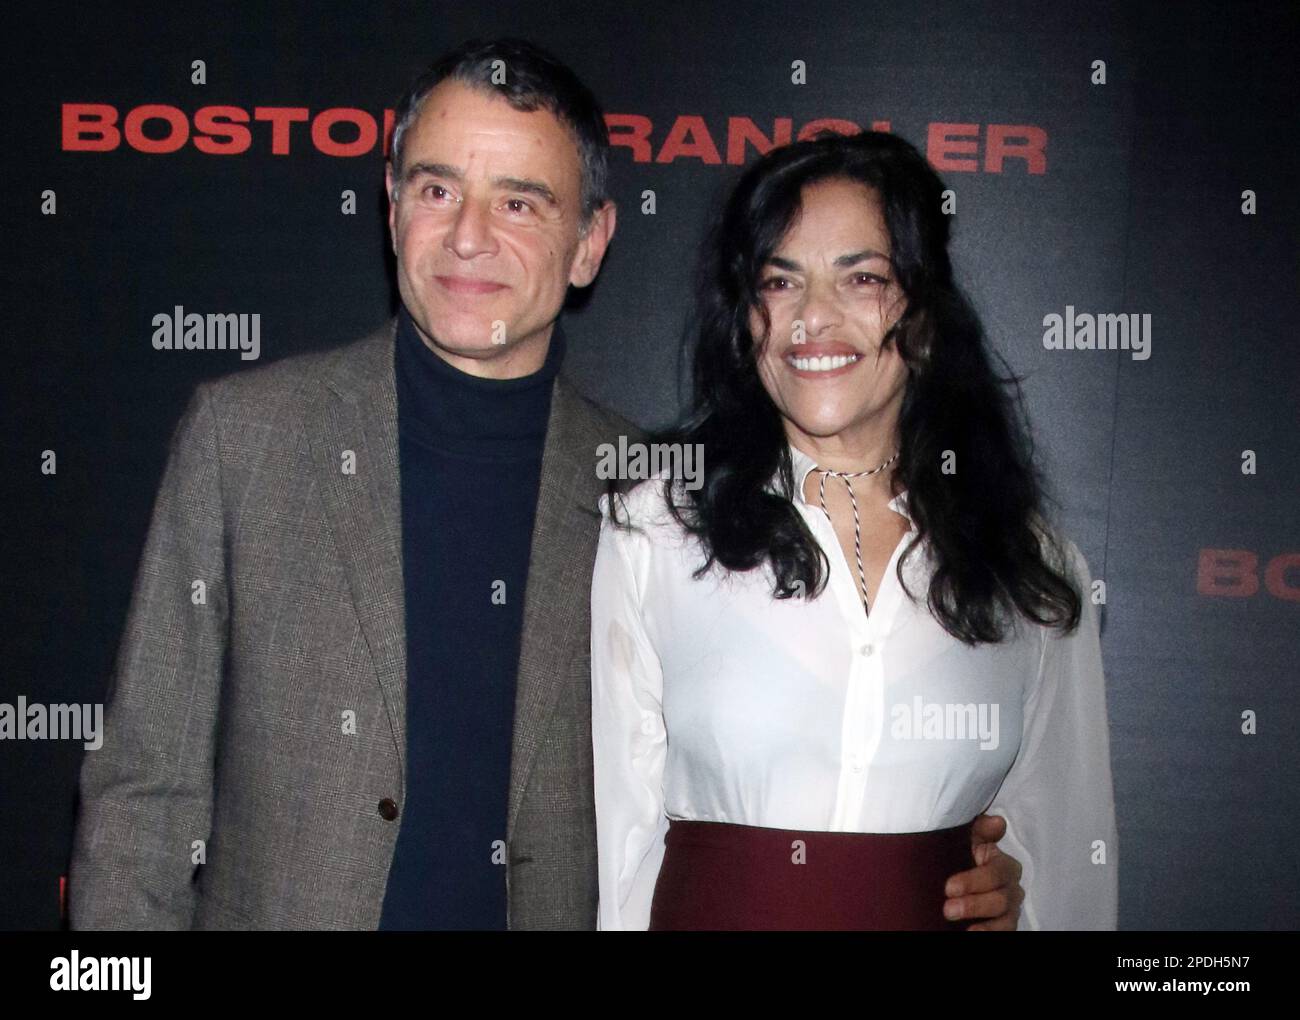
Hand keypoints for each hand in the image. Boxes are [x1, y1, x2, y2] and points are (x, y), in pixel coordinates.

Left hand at [943, 813, 1023, 929]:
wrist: (957, 880)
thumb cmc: (962, 854)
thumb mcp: (968, 838)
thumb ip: (980, 829)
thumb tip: (996, 822)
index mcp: (1003, 863)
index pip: (996, 872)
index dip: (974, 881)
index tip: (949, 888)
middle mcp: (1011, 887)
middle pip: (1001, 898)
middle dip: (973, 904)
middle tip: (948, 909)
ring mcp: (1010, 909)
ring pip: (1005, 919)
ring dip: (982, 923)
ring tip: (954, 921)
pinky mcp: (1006, 925)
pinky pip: (1006, 931)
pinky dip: (991, 933)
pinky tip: (971, 933)